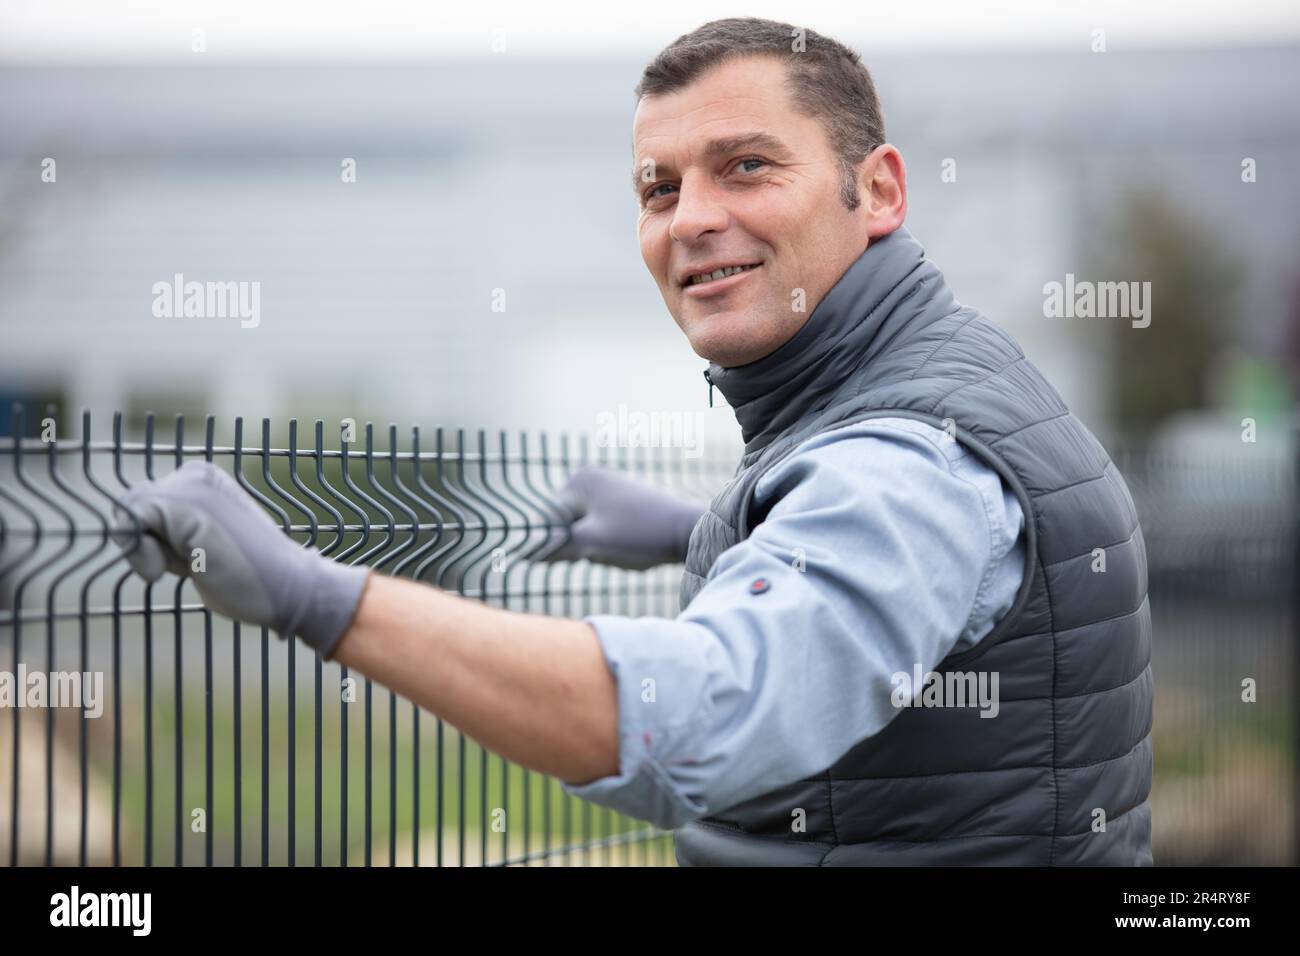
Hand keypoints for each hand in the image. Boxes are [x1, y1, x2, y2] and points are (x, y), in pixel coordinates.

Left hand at [109, 460, 370, 658]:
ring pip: (129, 516)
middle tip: (201, 558)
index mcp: (203, 479)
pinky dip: (145, 554)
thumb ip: (165, 532)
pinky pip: (131, 524)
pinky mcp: (183, 504)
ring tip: (199, 559)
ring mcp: (189, 485)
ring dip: (152, 551)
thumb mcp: (198, 545)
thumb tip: (120, 528)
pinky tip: (189, 564)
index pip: (145, 505)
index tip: (199, 554)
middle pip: (132, 508)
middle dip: (152, 543)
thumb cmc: (247, 575)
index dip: (157, 540)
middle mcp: (194, 473)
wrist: (289, 586)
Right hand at [543, 466, 707, 569]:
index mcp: (580, 480)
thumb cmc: (640, 533)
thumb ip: (555, 546)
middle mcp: (590, 480)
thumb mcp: (592, 543)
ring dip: (593, 547)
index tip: (572, 555)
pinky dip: (607, 544)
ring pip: (582, 531)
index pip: (546, 518)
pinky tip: (627, 546)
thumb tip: (525, 554)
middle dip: (577, 545)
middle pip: (564, 524)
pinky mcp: (620, 507)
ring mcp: (607, 492)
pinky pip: (600, 531)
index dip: (554, 543)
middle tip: (604, 550)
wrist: (689, 531)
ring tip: (620, 546)